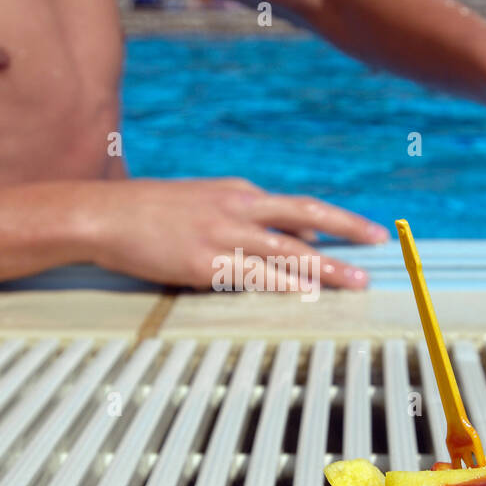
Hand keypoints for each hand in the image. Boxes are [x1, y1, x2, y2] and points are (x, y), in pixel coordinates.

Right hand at [85, 178, 389, 290]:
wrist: (104, 215)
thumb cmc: (147, 213)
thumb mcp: (198, 203)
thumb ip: (235, 219)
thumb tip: (266, 239)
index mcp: (236, 193)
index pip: (294, 209)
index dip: (329, 224)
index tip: (358, 235)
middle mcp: (236, 208)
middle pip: (305, 214)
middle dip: (347, 227)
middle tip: (381, 240)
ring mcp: (222, 234)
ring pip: (288, 248)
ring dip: (328, 266)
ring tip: (358, 280)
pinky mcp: (204, 261)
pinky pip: (254, 273)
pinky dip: (284, 282)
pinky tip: (307, 291)